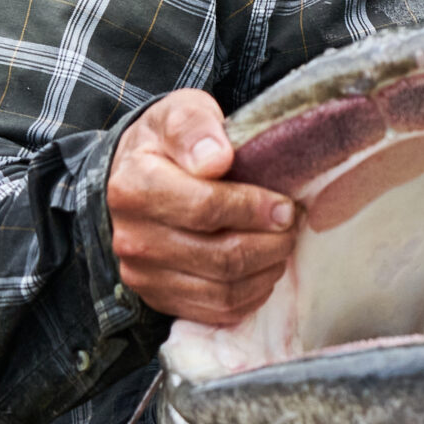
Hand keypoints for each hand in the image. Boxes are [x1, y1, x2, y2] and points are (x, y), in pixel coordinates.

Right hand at [108, 89, 295, 323]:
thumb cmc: (171, 142)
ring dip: (266, 270)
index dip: (255, 209)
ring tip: (282, 244)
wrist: (137, 175)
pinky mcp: (157, 297)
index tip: (285, 204)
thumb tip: (216, 159)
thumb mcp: (181, 113)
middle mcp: (132, 236)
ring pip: (223, 289)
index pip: (206, 209)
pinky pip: (215, 311)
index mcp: (135, 186)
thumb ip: (196, 127)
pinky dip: (251, 294)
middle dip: (271, 243)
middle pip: (220, 256)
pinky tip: (263, 268)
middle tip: (291, 224)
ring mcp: (142, 273)